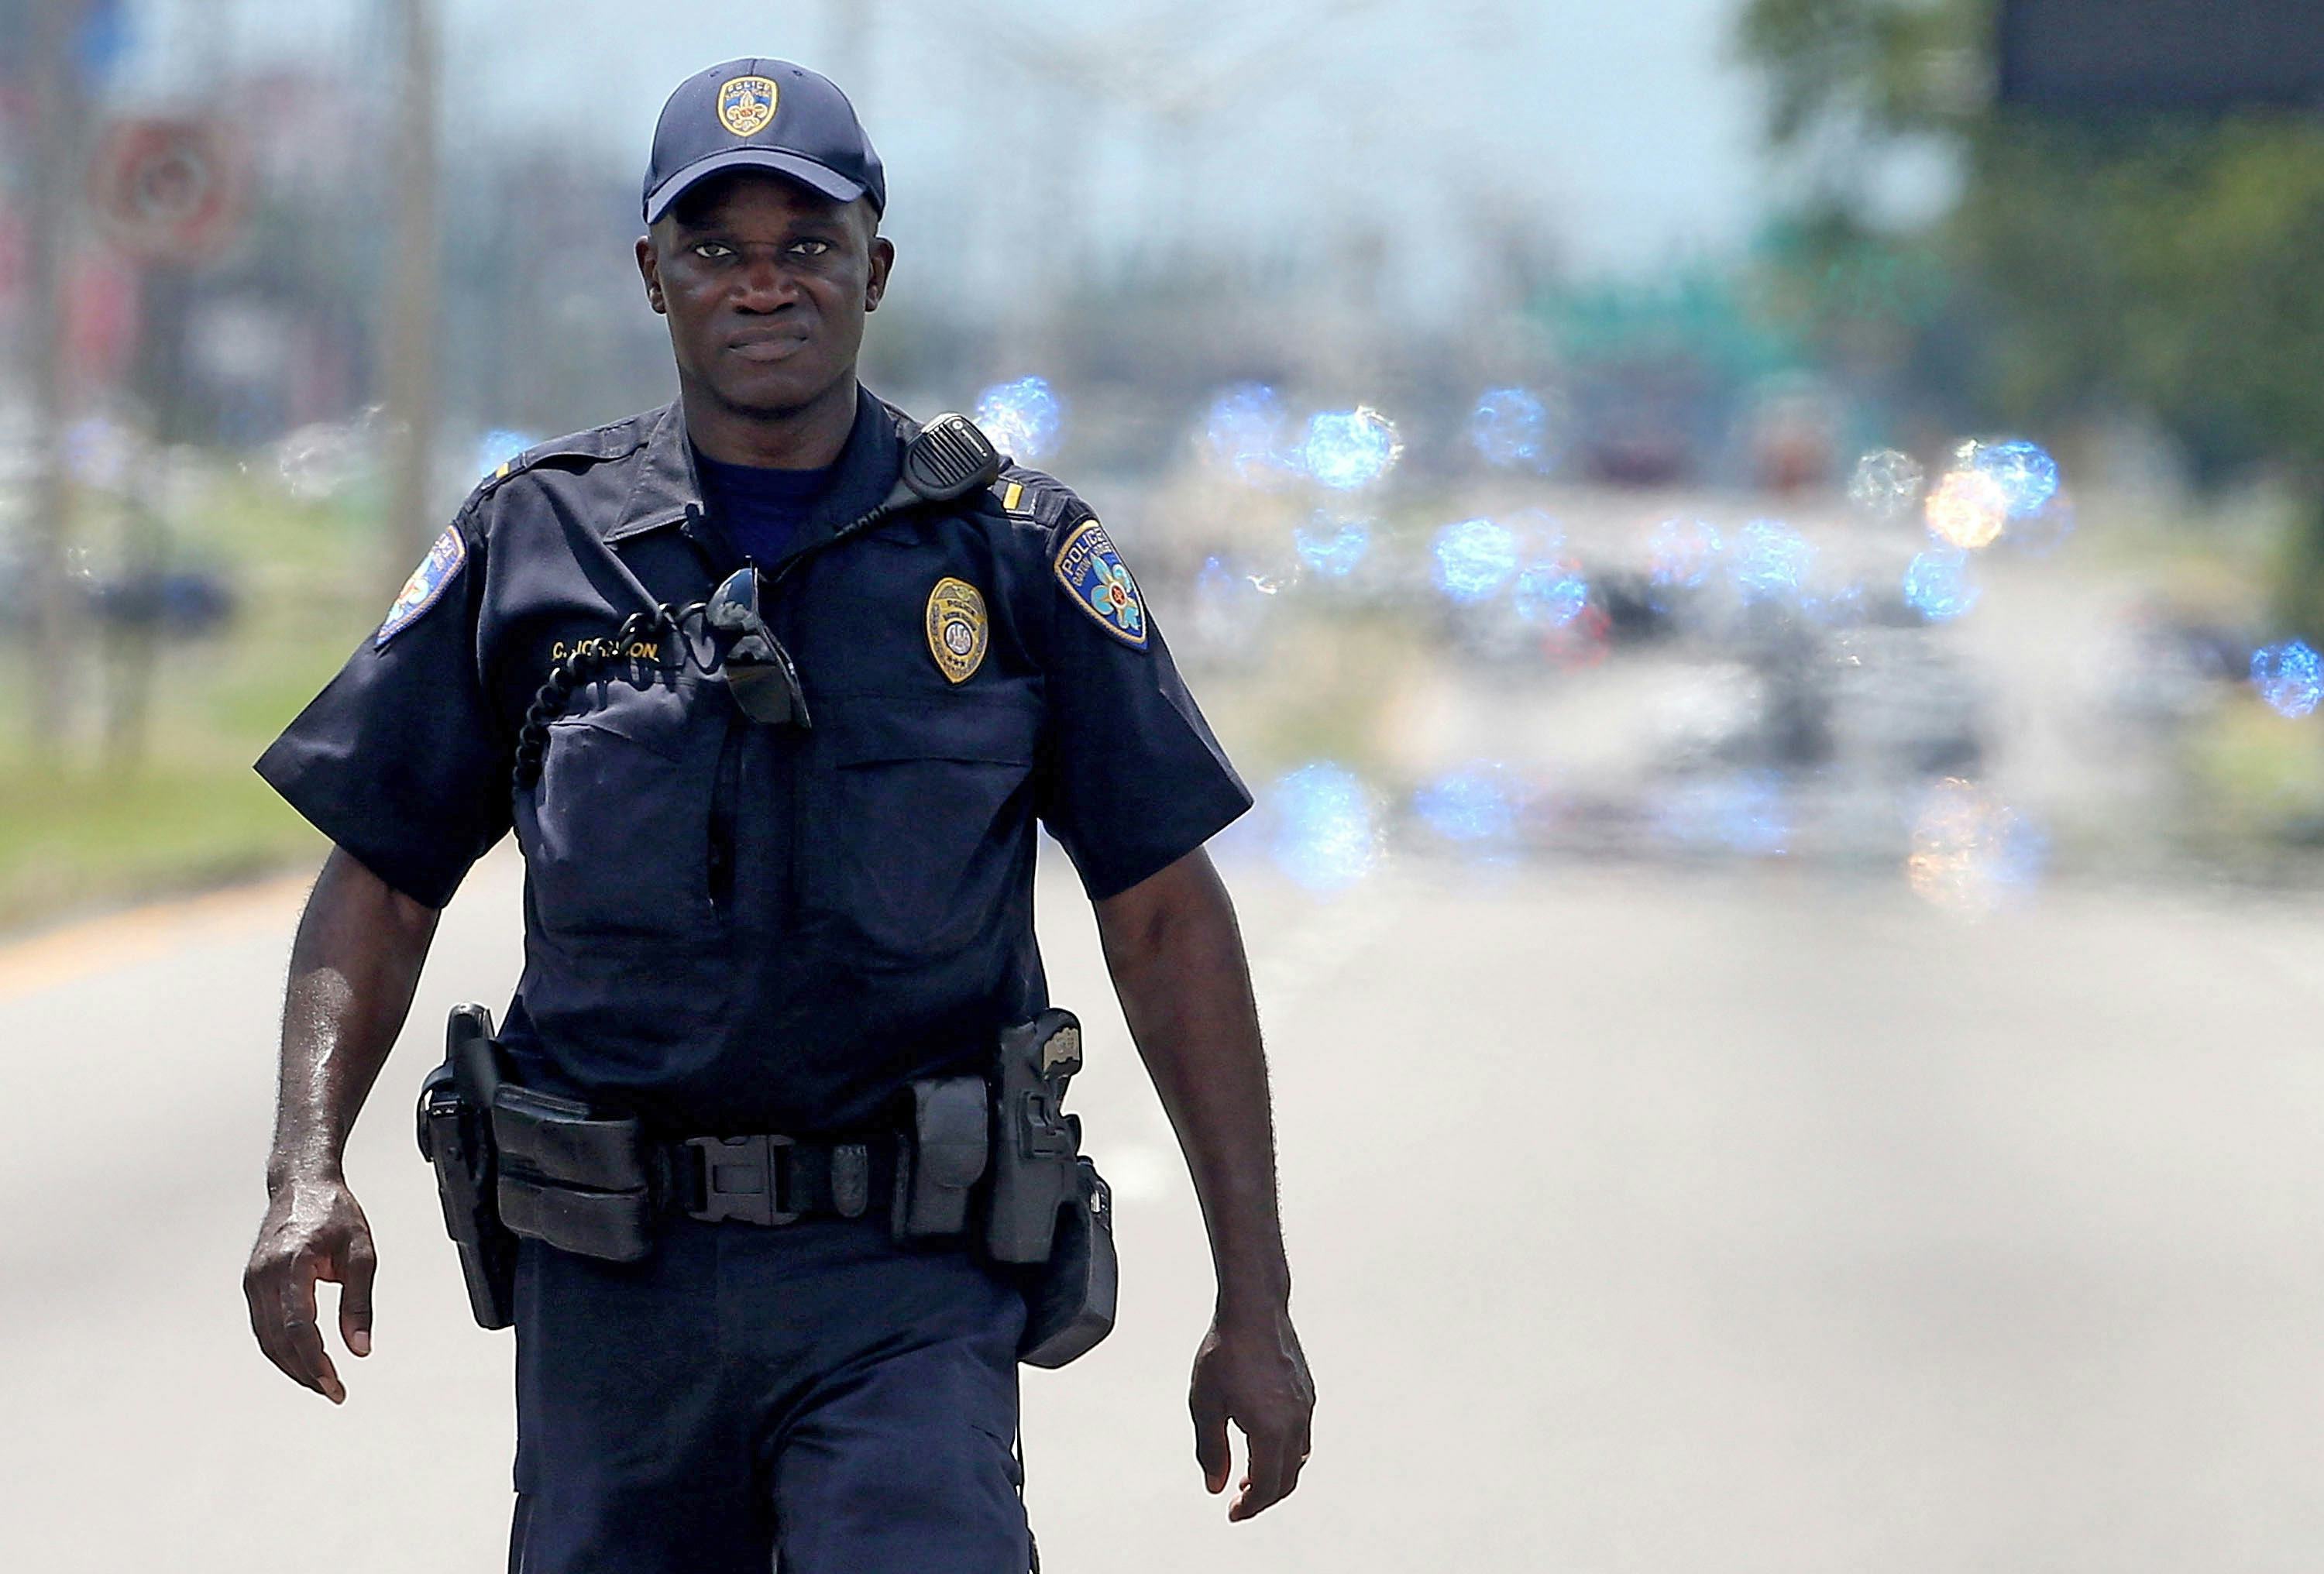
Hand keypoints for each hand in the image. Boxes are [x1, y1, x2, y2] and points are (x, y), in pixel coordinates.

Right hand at [243, 1173, 376, 1403]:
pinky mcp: (252, 1284)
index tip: (336, 1386)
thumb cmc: (335, 1214)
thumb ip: (360, 1303)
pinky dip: (282, 1349)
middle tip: (334, 1392)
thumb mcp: (361, 1253)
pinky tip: (303, 1361)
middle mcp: (264, 1274)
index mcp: (292, 1263)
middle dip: (305, 1372)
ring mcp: (253, 1280)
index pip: (300, 1326)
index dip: (316, 1362)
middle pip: (280, 1340)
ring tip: (321, 1384)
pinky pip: (264, 1327)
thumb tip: (360, 1349)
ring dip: (292, 1366)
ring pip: (267, 1339)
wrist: (301, 1184)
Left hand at [1189, 1305, 1314, 1520]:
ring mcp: (1306, 1405)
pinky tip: (1263, 1439)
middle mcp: (1296, 1422)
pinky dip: (1285, 1451)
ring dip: (1275, 1474)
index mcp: (1271, 1430)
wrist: (1254, 1307)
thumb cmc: (1225, 1351)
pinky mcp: (1307, 1391)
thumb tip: (1216, 1486)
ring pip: (1298, 1458)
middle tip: (1239, 1502)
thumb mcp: (1205, 1403)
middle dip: (1263, 1497)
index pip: (1266, 1487)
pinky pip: (1302, 1434)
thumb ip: (1210, 1449)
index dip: (1250, 1507)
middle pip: (1287, 1479)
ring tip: (1249, 1475)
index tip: (1232, 1513)